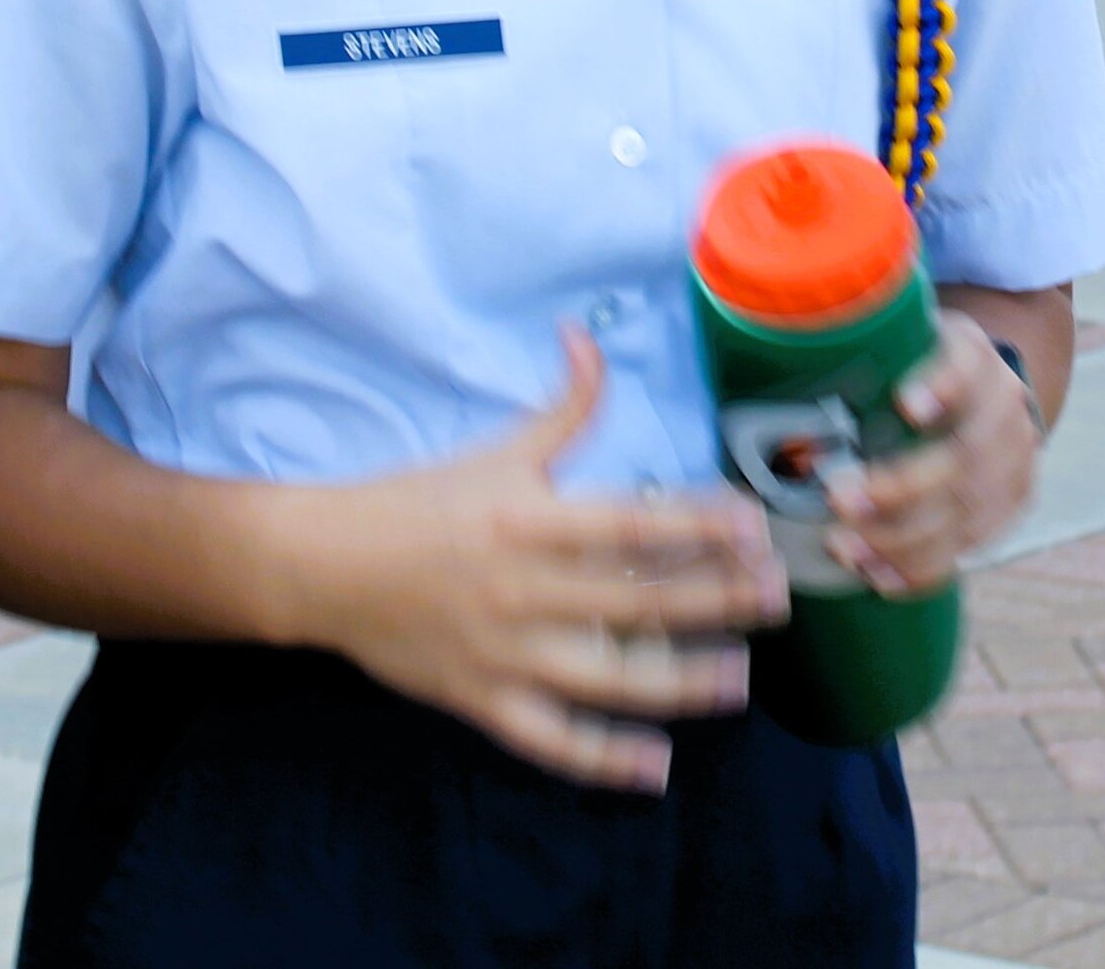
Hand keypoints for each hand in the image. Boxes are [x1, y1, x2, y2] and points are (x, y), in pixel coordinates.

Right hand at [275, 327, 785, 793]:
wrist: (326, 567)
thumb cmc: (423, 500)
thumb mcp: (501, 449)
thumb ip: (564, 403)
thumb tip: (591, 335)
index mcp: (534, 521)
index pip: (633, 524)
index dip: (698, 525)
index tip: (754, 527)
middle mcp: (526, 590)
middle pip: (636, 602)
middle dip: (715, 602)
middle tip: (778, 599)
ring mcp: (505, 654)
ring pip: (607, 678)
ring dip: (680, 683)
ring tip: (740, 680)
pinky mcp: (482, 702)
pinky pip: (551, 739)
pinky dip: (603, 759)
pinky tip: (656, 768)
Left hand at [825, 313, 1040, 595]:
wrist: (983, 393)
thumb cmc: (915, 368)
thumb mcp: (902, 341)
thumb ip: (863, 347)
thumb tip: (790, 345)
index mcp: (975, 355)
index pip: (969, 366)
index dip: (943, 386)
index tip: (904, 406)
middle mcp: (1005, 407)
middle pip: (965, 454)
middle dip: (902, 486)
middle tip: (839, 498)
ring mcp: (1017, 459)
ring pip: (967, 509)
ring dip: (902, 538)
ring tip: (844, 548)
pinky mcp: (1013, 504)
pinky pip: (972, 544)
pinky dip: (924, 567)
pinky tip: (879, 577)